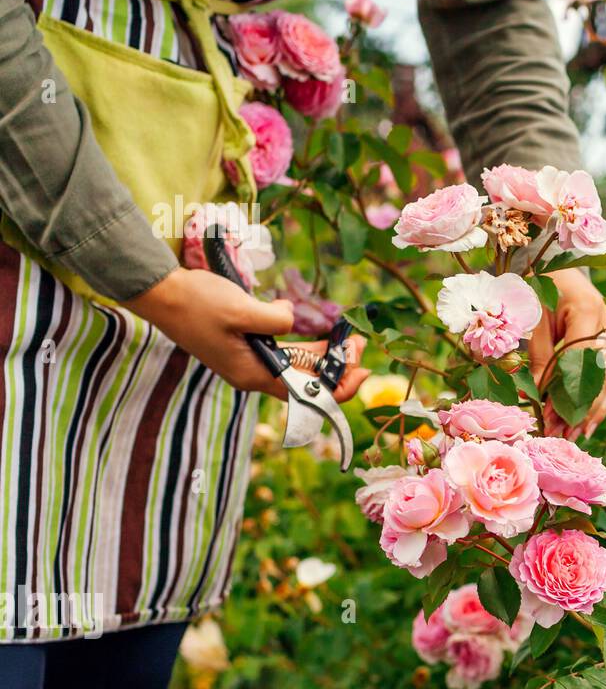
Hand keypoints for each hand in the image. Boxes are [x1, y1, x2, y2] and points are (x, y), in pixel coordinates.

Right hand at [126, 268, 369, 401]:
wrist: (161, 294)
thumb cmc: (197, 303)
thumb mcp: (241, 309)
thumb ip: (275, 320)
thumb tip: (293, 319)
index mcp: (253, 375)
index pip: (307, 394)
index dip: (339, 387)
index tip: (361, 370)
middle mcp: (252, 375)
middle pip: (305, 382)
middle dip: (336, 366)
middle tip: (359, 343)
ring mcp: (248, 363)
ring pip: (295, 367)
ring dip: (322, 355)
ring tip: (347, 337)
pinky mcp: (244, 348)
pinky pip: (281, 354)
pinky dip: (302, 346)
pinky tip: (318, 332)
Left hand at [528, 267, 605, 438]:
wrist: (555, 265)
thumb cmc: (539, 285)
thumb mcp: (534, 317)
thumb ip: (537, 355)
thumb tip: (531, 395)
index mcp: (586, 309)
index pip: (578, 360)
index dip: (564, 390)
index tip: (547, 415)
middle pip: (600, 374)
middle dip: (583, 407)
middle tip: (564, 433)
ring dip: (594, 409)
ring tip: (579, 434)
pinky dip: (598, 399)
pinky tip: (588, 420)